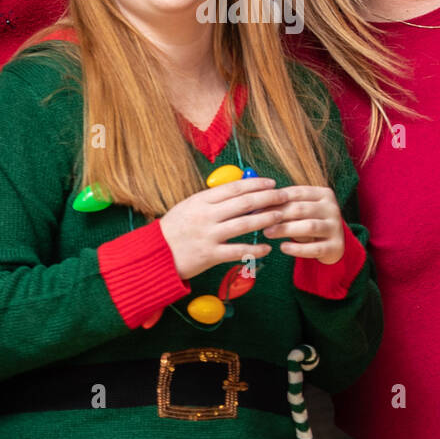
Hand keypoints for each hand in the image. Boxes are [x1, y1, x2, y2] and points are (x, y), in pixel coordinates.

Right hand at [158, 175, 278, 279]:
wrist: (155, 254)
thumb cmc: (174, 229)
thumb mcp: (189, 206)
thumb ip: (211, 200)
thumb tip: (239, 191)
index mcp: (201, 200)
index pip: (235, 188)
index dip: (256, 184)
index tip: (271, 183)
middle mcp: (206, 215)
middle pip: (244, 203)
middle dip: (268, 198)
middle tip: (284, 196)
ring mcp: (209, 235)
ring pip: (245, 224)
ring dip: (266, 219)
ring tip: (280, 216)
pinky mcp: (210, 255)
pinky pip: (238, 251)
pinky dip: (255, 249)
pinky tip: (268, 248)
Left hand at [262, 185, 345, 264]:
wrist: (333, 245)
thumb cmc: (311, 222)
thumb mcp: (302, 211)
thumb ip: (286, 205)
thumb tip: (257, 206)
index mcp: (324, 194)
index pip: (297, 192)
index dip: (276, 198)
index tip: (258, 206)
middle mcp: (332, 208)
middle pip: (301, 209)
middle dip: (278, 214)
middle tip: (259, 221)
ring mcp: (336, 228)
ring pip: (309, 227)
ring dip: (286, 229)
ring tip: (267, 233)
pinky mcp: (336, 246)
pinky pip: (314, 248)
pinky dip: (297, 248)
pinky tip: (283, 247)